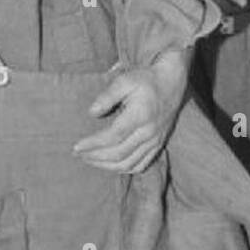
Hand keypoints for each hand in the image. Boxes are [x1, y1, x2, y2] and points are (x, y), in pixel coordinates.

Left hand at [75, 50, 187, 173]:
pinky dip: (123, 169)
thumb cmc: (146, 80)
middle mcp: (149, 132)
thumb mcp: (125, 80)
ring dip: (106, 166)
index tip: (76, 146)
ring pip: (129, 164)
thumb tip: (92, 113)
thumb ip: (107, 96)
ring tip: (90, 160)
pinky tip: (110, 164)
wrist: (172, 83)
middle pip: (119, 153)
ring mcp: (155, 141)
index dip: (93, 144)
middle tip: (79, 154)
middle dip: (95, 157)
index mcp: (140, 116)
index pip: (113, 136)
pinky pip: (140, 165)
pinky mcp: (158, 145)